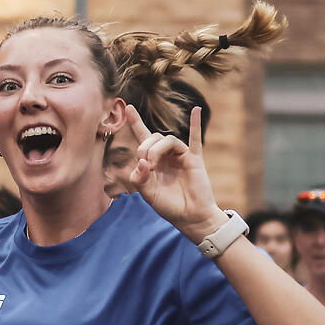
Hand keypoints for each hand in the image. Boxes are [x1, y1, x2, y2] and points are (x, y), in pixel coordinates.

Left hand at [122, 106, 222, 238]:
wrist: (190, 217)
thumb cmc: (168, 206)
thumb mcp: (147, 193)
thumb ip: (140, 177)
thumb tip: (142, 161)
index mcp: (152, 161)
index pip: (143, 138)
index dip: (136, 123)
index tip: (127, 108)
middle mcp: (166, 156)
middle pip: (154, 137)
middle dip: (145, 147)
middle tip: (144, 164)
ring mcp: (181, 156)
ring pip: (168, 139)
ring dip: (157, 149)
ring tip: (152, 164)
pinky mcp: (195, 160)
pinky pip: (196, 139)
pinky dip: (196, 124)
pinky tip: (196, 110)